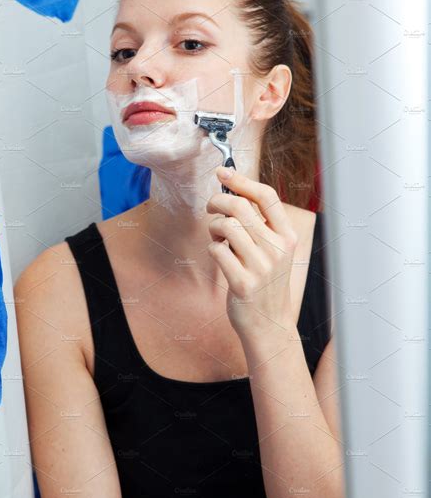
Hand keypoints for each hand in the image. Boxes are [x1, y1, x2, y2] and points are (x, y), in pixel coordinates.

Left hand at [206, 166, 298, 342]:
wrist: (269, 324)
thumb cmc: (266, 283)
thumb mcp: (274, 252)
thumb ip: (260, 226)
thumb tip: (233, 193)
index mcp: (287, 237)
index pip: (267, 197)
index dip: (242, 180)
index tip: (224, 173)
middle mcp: (277, 249)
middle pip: (241, 207)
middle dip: (219, 202)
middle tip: (211, 208)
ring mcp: (261, 267)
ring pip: (227, 227)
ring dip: (213, 227)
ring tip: (216, 237)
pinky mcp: (243, 283)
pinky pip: (217, 250)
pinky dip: (212, 248)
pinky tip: (218, 254)